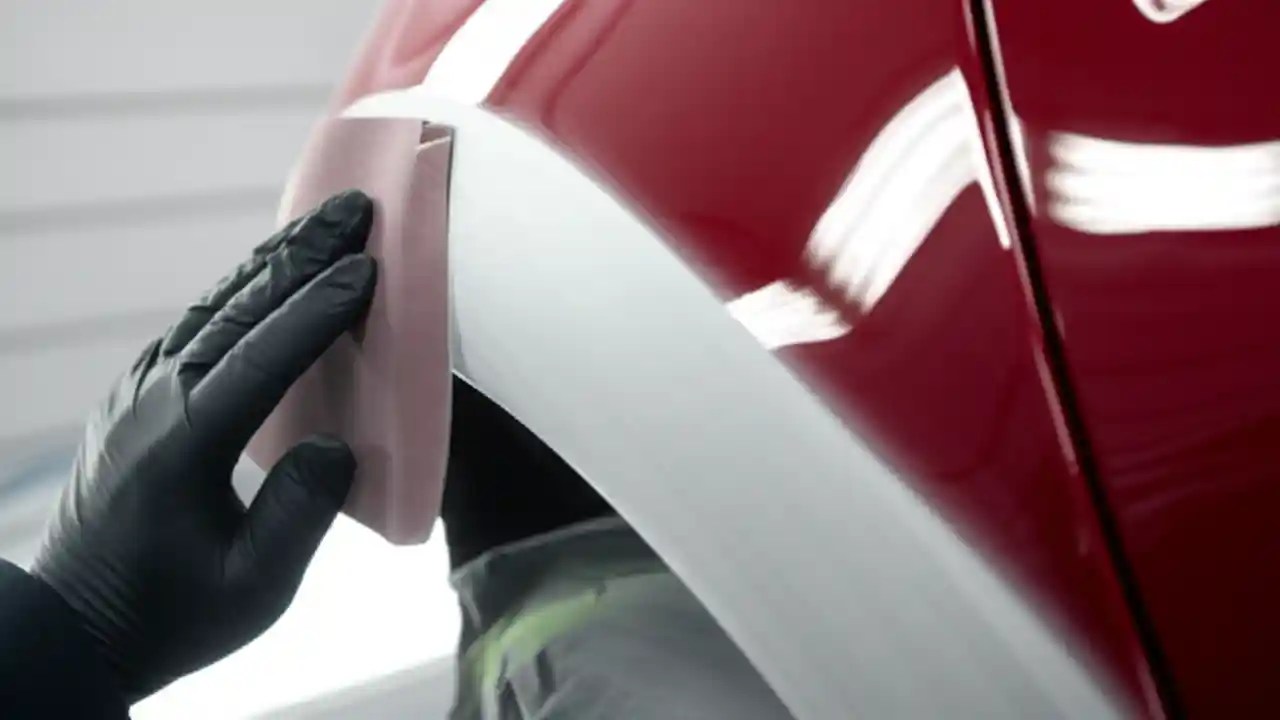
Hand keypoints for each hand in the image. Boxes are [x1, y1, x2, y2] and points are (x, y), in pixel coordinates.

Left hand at [31, 190, 377, 702]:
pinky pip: (194, 327)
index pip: (261, 357)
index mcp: (183, 443)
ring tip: (321, 225)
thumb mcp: (254, 587)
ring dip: (270, 262)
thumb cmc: (173, 616)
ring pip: (210, 307)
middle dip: (300, 255)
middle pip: (235, 309)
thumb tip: (338, 444)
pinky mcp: (134, 399)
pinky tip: (269, 277)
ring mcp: (136, 394)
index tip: (370, 270)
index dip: (318, 311)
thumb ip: (301, 513)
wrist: (77, 627)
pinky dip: (240, 292)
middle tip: (354, 208)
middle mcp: (153, 401)